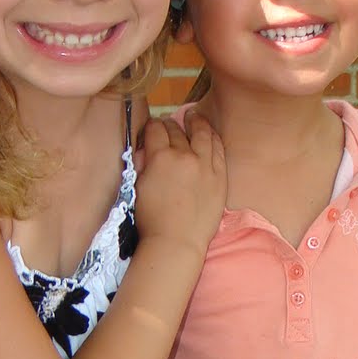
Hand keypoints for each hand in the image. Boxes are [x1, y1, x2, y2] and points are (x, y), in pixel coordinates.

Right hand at [134, 113, 226, 256]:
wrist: (177, 242)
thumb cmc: (151, 220)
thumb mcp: (137, 187)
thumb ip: (141, 164)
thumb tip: (145, 150)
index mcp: (160, 157)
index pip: (155, 129)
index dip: (151, 126)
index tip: (151, 128)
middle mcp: (184, 156)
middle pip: (177, 130)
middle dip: (170, 124)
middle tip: (168, 124)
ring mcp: (205, 165)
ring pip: (202, 133)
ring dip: (196, 122)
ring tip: (194, 116)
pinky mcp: (220, 176)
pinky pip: (219, 149)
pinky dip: (213, 138)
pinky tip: (210, 134)